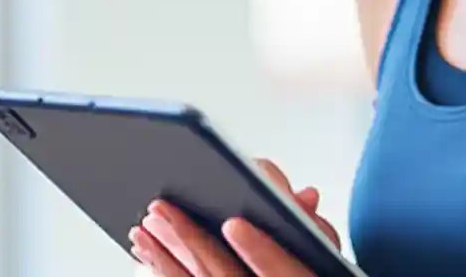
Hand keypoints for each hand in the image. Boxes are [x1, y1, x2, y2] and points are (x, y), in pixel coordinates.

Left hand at [130, 159, 342, 275]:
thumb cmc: (304, 269)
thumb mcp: (323, 251)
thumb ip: (313, 223)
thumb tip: (305, 196)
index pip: (285, 274)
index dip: (261, 251)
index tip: (234, 224)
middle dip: (191, 241)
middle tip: (161, 209)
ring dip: (166, 257)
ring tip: (143, 227)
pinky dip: (162, 271)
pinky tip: (143, 254)